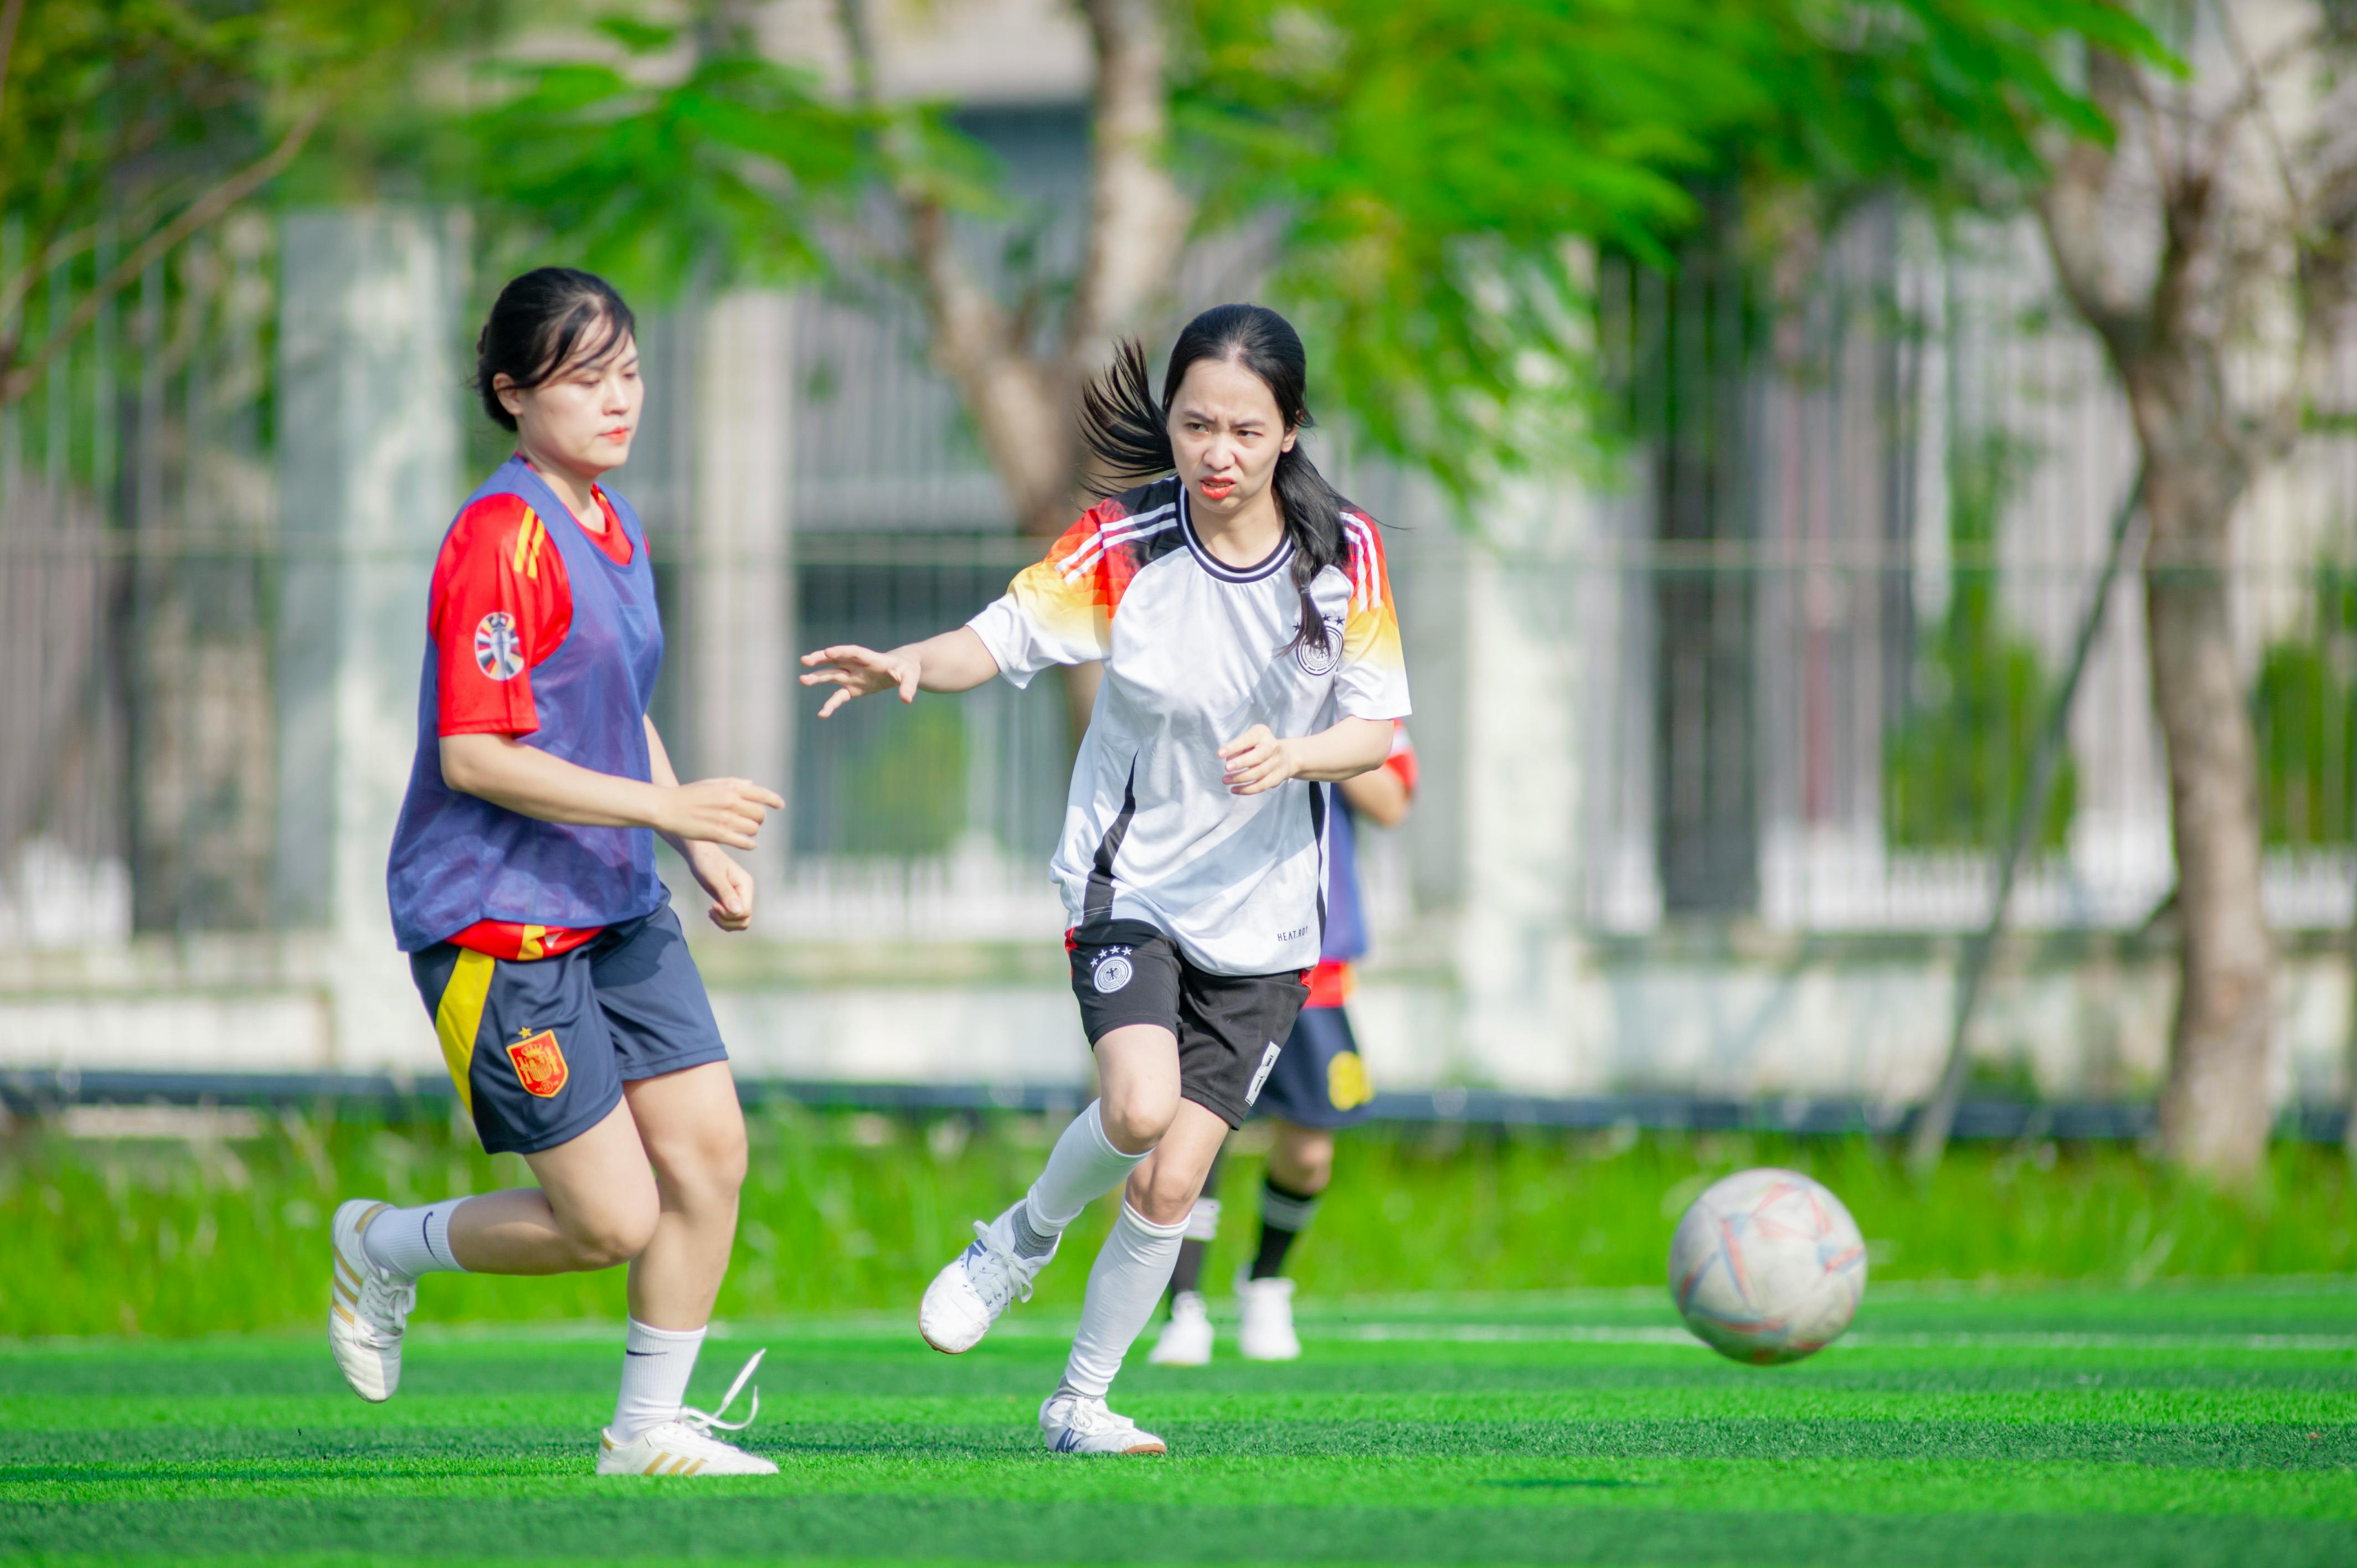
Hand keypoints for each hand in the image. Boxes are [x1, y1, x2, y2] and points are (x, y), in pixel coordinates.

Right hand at [653, 777, 782, 849]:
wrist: (666, 807)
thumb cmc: (688, 794)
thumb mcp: (711, 783)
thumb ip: (733, 783)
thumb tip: (752, 785)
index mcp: (730, 788)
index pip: (761, 794)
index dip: (774, 800)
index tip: (780, 805)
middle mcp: (731, 802)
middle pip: (759, 813)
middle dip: (760, 818)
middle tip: (754, 821)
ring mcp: (725, 819)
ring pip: (753, 828)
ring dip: (753, 831)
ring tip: (747, 831)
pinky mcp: (718, 834)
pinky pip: (744, 842)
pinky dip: (750, 844)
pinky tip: (749, 844)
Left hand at [688, 843, 755, 932]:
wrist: (700, 851)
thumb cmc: (706, 860)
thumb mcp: (714, 876)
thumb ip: (726, 893)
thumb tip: (738, 912)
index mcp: (745, 885)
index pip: (745, 912)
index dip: (729, 915)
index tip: (713, 905)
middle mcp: (746, 892)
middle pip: (744, 920)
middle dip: (727, 921)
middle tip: (711, 910)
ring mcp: (740, 897)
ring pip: (739, 922)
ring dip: (724, 922)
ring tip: (711, 912)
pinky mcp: (731, 900)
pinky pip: (732, 918)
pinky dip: (722, 919)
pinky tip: (712, 911)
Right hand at [800, 644, 918, 717]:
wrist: (903, 670)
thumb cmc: (908, 669)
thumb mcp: (911, 676)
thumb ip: (908, 686)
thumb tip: (906, 700)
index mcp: (871, 658)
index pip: (854, 652)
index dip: (842, 651)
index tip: (829, 652)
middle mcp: (858, 666)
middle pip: (836, 659)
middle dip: (821, 659)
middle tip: (805, 661)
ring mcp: (853, 676)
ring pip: (832, 674)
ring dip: (817, 677)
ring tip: (802, 680)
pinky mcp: (853, 688)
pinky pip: (839, 696)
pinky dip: (831, 705)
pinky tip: (822, 715)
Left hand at [1219, 724, 1297, 794]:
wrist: (1284, 756)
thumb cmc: (1257, 747)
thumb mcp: (1247, 742)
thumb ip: (1237, 749)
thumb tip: (1228, 762)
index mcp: (1262, 733)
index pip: (1248, 739)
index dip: (1234, 746)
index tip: (1220, 754)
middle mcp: (1273, 746)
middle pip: (1260, 756)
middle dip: (1242, 762)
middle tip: (1226, 768)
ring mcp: (1277, 762)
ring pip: (1260, 772)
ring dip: (1240, 778)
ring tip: (1225, 780)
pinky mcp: (1277, 777)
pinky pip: (1262, 785)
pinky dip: (1247, 789)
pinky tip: (1234, 789)